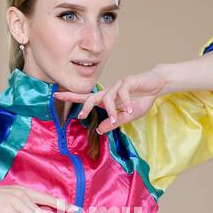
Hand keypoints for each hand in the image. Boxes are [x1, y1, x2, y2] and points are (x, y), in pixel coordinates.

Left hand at [54, 67, 168, 134]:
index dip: (70, 97)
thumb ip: (113, 123)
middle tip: (80, 116)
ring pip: (108, 98)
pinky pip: (123, 92)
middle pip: (91, 97)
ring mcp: (118, 85)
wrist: (156, 85)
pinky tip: (129, 109)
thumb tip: (98, 130)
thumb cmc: (140, 100)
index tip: (55, 95)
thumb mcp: (126, 116)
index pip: (85, 98)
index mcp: (106, 99)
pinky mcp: (128, 81)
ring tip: (117, 119)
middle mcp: (109, 91)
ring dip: (112, 110)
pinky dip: (125, 102)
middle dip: (84, 105)